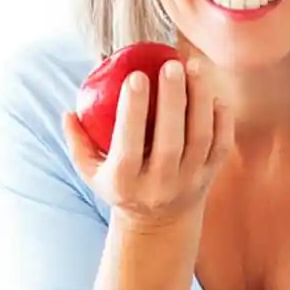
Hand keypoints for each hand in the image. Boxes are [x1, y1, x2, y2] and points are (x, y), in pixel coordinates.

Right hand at [64, 56, 233, 232]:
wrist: (158, 224)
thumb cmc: (121, 186)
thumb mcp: (91, 172)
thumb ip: (78, 141)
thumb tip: (68, 112)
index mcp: (125, 182)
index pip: (128, 144)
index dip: (133, 110)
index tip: (136, 76)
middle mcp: (159, 185)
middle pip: (170, 140)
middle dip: (172, 99)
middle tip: (171, 65)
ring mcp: (188, 181)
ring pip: (200, 137)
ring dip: (199, 99)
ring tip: (194, 67)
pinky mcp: (210, 176)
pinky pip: (221, 144)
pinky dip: (221, 117)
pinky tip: (213, 93)